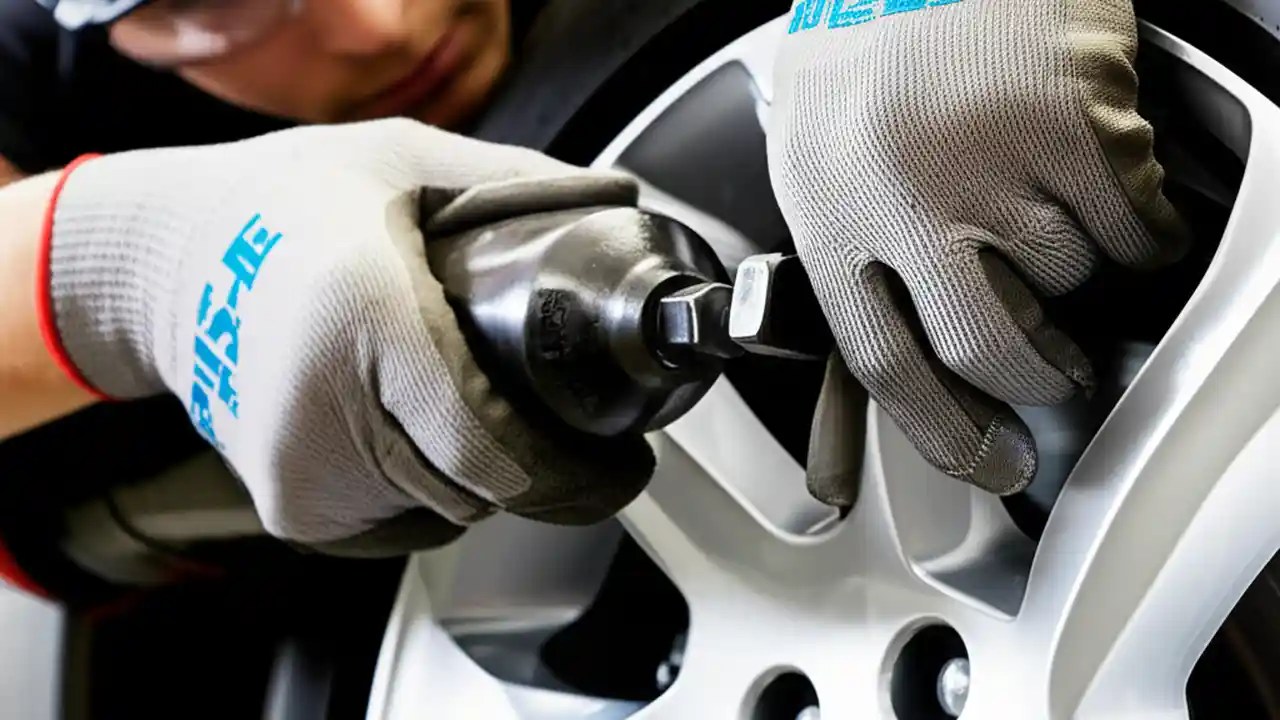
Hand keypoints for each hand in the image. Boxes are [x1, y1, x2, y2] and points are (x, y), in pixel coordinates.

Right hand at [42, 119, 651, 554]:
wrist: (171, 259)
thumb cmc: (285, 205)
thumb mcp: (404, 160)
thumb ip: (518, 182)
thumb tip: (614, 200)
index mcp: (367, 313)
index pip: (488, 445)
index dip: (568, 471)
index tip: (616, 462)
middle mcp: (326, 405)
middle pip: (480, 487)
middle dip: (541, 470)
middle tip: (566, 431)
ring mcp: (302, 470)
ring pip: (447, 510)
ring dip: (481, 478)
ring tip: (471, 407)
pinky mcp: (291, 506)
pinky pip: (401, 521)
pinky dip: (430, 490)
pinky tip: (415, 431)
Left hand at [769, 0, 1186, 494]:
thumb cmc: (871, 37)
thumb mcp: (820, 156)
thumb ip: (858, 251)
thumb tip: (912, 358)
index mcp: (824, 207)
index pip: (882, 365)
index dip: (945, 434)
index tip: (990, 462)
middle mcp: (899, 193)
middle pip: (988, 349)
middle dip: (1035, 380)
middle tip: (1054, 377)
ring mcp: (988, 157)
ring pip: (1068, 278)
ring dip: (1072, 259)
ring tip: (1046, 194)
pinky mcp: (1071, 120)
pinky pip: (1133, 222)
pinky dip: (1138, 219)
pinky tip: (1104, 175)